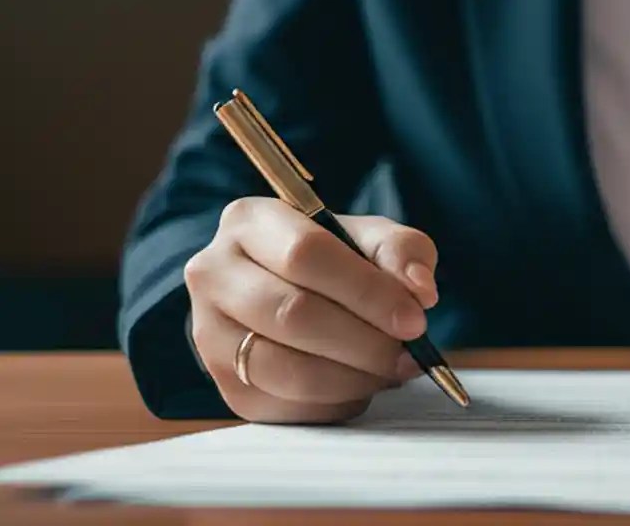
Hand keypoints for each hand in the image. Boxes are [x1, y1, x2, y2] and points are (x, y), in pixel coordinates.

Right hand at [184, 197, 439, 422]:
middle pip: (292, 314)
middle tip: (408, 354)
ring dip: (352, 378)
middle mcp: (214, 273)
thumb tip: (419, 290)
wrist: (289, 293)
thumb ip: (401, 252)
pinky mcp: (225, 386)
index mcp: (250, 222)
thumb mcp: (370, 238)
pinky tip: (360, 386)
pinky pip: (284, 407)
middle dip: (364, 341)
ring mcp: (209, 334)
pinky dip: (335, 403)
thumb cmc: (333, 262)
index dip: (366, 291)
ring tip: (390, 371)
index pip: (306, 255)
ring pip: (285, 368)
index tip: (413, 319)